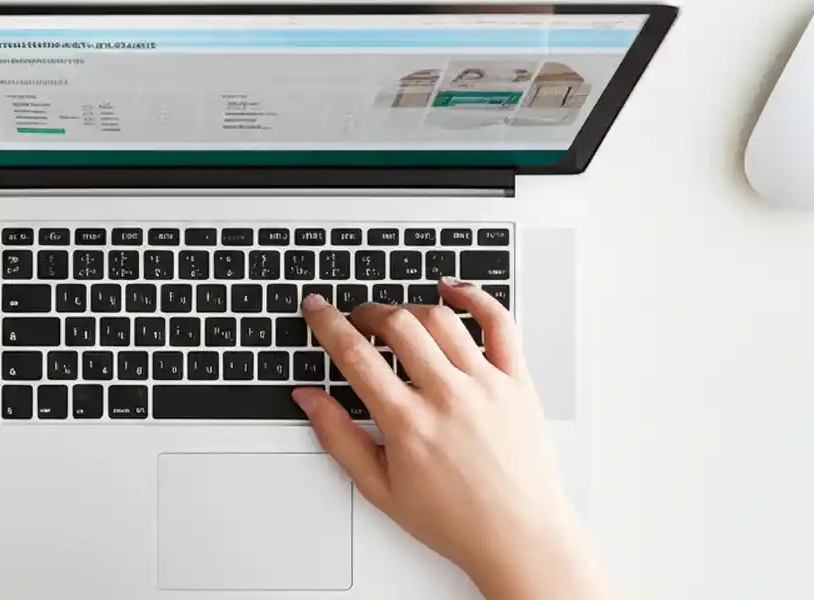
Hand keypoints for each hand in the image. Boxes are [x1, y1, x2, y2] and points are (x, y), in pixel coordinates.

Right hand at [293, 280, 607, 599]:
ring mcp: (486, 385)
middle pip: (397, 325)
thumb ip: (338, 438)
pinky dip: (475, 297)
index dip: (327, 323)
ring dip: (409, 307)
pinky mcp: (518, 382)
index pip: (355, 354)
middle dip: (367, 312)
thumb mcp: (380, 488)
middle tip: (357, 318)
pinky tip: (453, 290)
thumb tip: (308, 400)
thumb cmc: (454, 520)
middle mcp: (447, 397)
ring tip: (397, 316)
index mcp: (407, 424)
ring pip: (441, 318)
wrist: (519, 538)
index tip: (316, 308)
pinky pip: (499, 323)